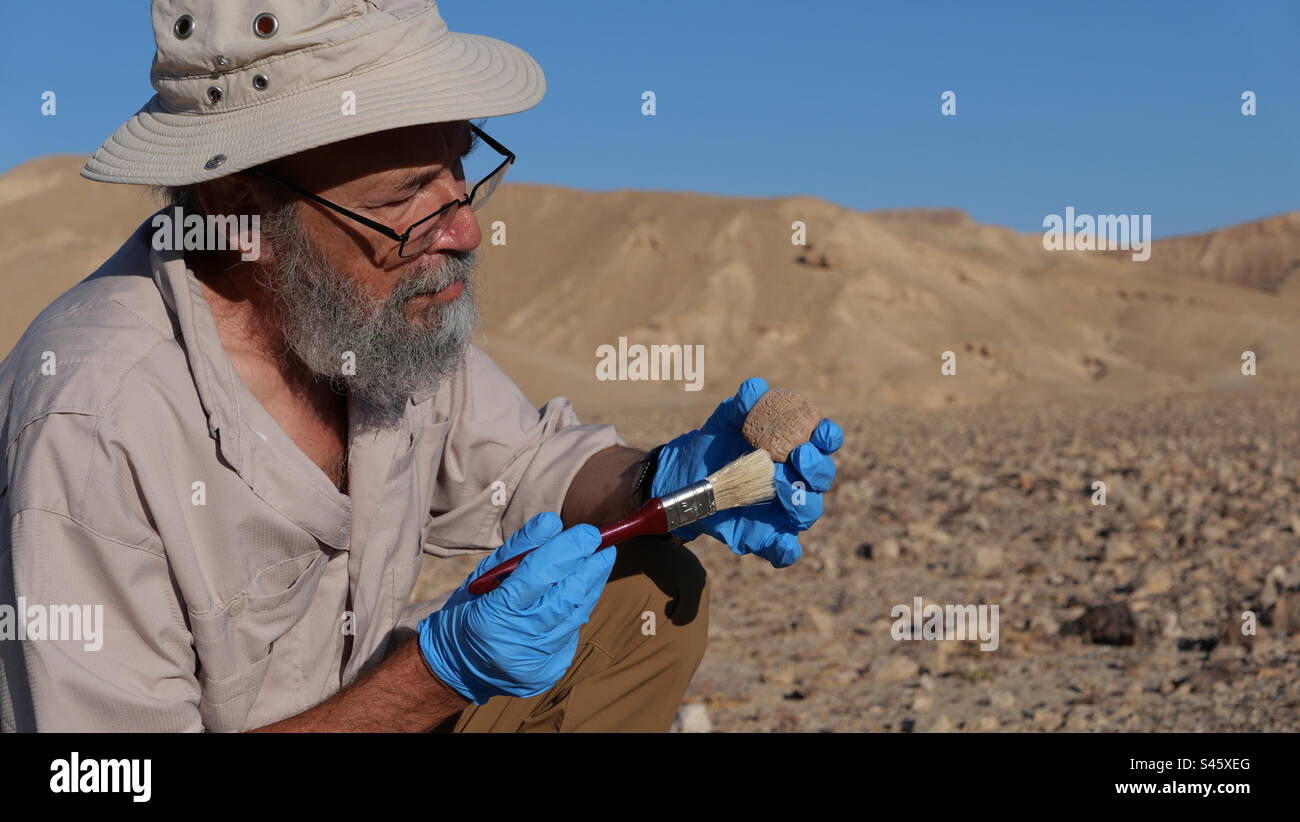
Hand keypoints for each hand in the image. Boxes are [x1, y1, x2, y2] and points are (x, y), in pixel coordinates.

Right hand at [417, 512, 613, 704]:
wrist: (461, 663)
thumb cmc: (473, 608)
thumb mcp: (485, 575)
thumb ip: (519, 548)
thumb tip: (553, 521)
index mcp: (492, 613)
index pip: (538, 575)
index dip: (568, 551)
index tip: (590, 533)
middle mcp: (515, 642)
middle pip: (566, 598)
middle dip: (590, 568)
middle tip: (604, 545)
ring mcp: (534, 662)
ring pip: (576, 615)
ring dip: (591, 585)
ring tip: (599, 562)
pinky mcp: (548, 673)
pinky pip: (572, 633)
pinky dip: (579, 609)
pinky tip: (579, 593)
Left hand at [650, 377, 842, 567]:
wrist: (681, 479)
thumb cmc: (711, 446)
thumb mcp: (720, 423)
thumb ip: (739, 406)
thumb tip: (755, 388)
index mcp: (794, 449)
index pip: (824, 443)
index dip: (828, 437)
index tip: (820, 431)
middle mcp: (795, 480)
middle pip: (822, 477)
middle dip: (817, 467)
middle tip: (799, 457)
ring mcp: (783, 511)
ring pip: (809, 511)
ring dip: (804, 502)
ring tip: (783, 488)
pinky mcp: (765, 537)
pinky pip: (784, 549)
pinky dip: (787, 550)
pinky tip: (784, 546)